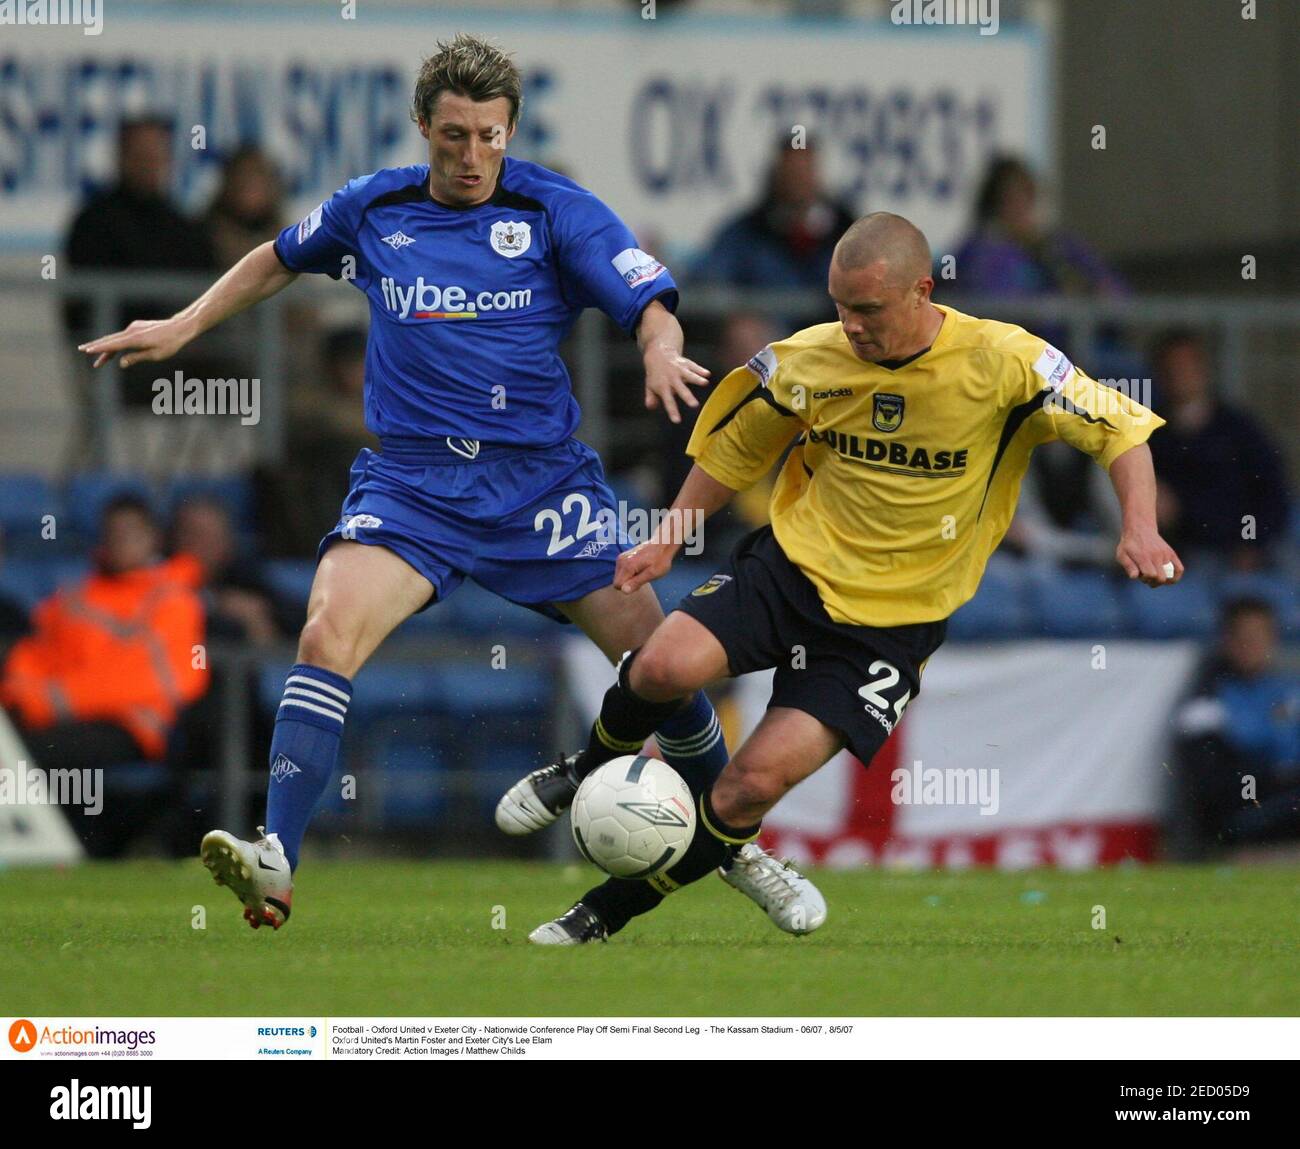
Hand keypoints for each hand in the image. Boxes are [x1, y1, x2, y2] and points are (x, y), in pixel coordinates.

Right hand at [78, 316, 195, 368]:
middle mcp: (131, 331)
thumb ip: (136, 358)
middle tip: (81, 350)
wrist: (179, 327)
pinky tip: (114, 352)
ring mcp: (133, 327)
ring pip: (115, 339)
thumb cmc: (170, 344)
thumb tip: (121, 363)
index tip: (87, 350)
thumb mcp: (155, 355)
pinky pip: (122, 337)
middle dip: (96, 346)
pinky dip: (116, 344)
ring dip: (106, 347)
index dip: (99, 349)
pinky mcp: (136, 327)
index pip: (113, 345)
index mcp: (135, 339)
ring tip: (96, 357)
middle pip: (110, 340)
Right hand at [614, 540, 677, 593]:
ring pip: (620, 577)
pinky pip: (622, 571)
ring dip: (630, 578)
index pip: (618, 585)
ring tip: (643, 571)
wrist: (662, 544)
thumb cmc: (660, 559)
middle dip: (629, 583)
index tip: (640, 581)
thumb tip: (624, 591)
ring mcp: (621, 558)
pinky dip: (630, 573)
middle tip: (643, 576)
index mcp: (627, 566)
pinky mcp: (623, 557)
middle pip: (618, 581)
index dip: (629, 587)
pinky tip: (640, 568)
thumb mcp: (652, 574)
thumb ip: (637, 582)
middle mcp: (620, 561)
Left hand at [643, 344, 709, 424]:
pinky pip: (694, 366)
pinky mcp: (686, 363)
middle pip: (681, 389)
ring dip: (697, 379)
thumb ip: (651, 398)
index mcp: (663, 387)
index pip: (668, 401)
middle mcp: (672, 378)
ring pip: (689, 375)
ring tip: (705, 383)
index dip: (672, 411)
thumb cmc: (655, 374)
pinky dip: (700, 370)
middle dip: (688, 397)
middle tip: (694, 405)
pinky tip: (707, 374)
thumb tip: (651, 407)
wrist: (658, 353)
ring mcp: (679, 370)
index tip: (677, 421)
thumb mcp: (649, 386)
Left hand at [1116, 525, 1183, 586]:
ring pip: (1169, 575)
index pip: (1150, 575)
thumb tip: (1134, 577)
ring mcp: (1165, 554)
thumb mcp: (1122, 554)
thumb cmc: (1129, 544)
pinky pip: (1179, 569)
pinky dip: (1176, 577)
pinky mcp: (1171, 553)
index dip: (1145, 579)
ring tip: (1154, 577)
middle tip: (1146, 577)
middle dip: (1153, 582)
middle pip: (1161, 577)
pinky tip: (1168, 580)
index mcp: (1144, 557)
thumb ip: (1128, 566)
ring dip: (1161, 580)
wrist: (1140, 529)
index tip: (1140, 575)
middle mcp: (1156, 555)